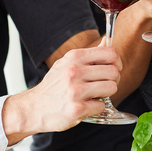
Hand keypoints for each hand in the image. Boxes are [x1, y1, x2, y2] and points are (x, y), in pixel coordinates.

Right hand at [3, 46, 121, 138]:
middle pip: (114, 71)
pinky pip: (102, 106)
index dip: (117, 62)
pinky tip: (87, 106)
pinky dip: (97, 108)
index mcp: (74, 57)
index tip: (114, 69)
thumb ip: (88, 55)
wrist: (33, 108)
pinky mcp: (77, 108)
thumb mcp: (66, 64)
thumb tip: (106, 41)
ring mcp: (75, 90)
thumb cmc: (53, 86)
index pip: (110, 53)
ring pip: (111, 88)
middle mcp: (74, 71)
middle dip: (114, 80)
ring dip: (107, 94)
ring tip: (95, 96)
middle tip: (105, 86)